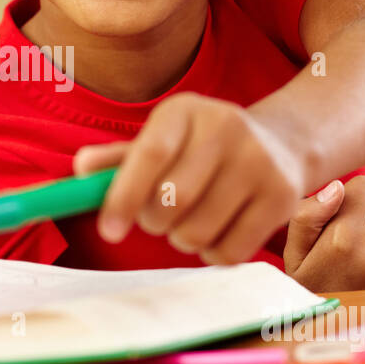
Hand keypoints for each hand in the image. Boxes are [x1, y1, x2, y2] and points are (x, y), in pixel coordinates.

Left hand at [72, 93, 306, 264]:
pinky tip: (217, 231)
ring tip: (190, 222)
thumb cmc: (202, 149)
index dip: (123, 196)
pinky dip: (212, 253)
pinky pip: (230, 251)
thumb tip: (80, 169)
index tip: (109, 230)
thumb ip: (119, 159)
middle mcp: (226, 127)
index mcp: (185, 110)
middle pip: (171, 200)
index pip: (149, 154)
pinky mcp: (283, 196)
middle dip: (153, 222)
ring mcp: (260, 161)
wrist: (282, 144)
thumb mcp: (162, 141)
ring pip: (198, 231)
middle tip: (158, 218)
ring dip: (182, 240)